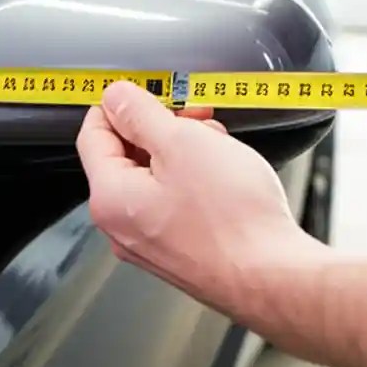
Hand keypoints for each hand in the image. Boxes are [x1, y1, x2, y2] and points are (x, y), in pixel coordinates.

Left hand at [76, 81, 320, 320]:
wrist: (274, 277)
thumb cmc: (233, 220)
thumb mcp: (182, 143)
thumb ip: (140, 114)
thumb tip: (116, 97)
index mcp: (111, 198)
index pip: (92, 135)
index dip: (117, 104)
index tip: (143, 89)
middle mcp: (123, 227)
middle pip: (126, 157)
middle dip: (161, 128)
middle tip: (196, 116)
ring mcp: (151, 243)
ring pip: (155, 178)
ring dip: (183, 152)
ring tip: (219, 147)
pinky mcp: (179, 251)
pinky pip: (174, 202)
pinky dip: (194, 179)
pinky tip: (224, 174)